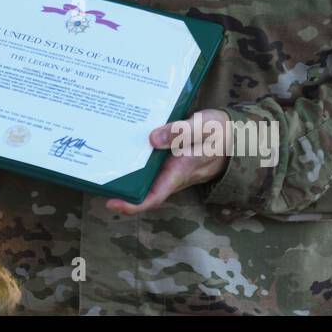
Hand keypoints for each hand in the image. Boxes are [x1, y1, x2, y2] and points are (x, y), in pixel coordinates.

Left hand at [105, 109, 230, 213]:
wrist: (237, 134)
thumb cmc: (220, 133)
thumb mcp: (203, 128)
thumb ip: (180, 132)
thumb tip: (152, 139)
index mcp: (179, 172)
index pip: (154, 197)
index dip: (133, 204)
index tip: (112, 202)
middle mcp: (171, 174)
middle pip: (143, 189)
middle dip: (120, 188)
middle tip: (94, 179)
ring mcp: (170, 167)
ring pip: (144, 175)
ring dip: (124, 172)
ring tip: (99, 161)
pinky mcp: (169, 156)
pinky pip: (149, 162)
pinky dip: (134, 156)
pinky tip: (119, 143)